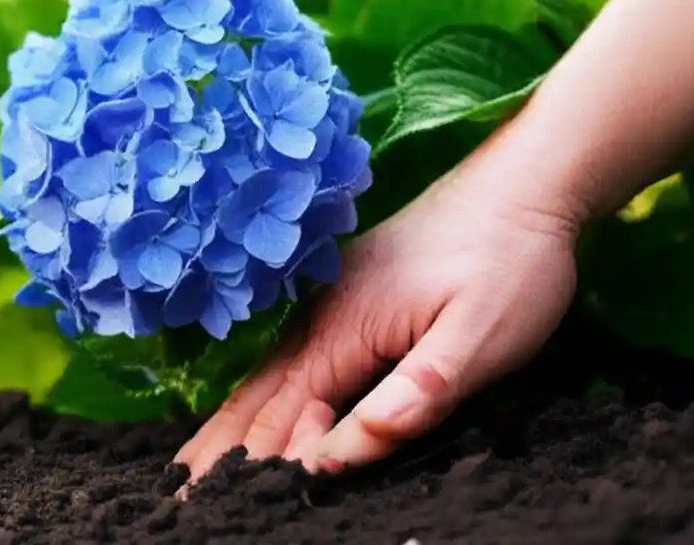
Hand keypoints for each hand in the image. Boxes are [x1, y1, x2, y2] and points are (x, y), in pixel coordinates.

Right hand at [175, 156, 582, 478]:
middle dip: (213, 454)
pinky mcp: (343, 305)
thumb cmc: (510, 263)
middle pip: (253, 399)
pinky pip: (284, 365)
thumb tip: (337, 453)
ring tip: (188, 470)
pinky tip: (246, 416)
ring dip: (225, 429)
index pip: (282, 418)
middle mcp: (320, 320)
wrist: (519, 186)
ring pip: (262, 381)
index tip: (225, 508)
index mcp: (343, 331)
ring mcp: (327, 310)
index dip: (259, 466)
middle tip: (174, 499)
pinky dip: (253, 401)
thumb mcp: (478, 338)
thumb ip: (414, 395)